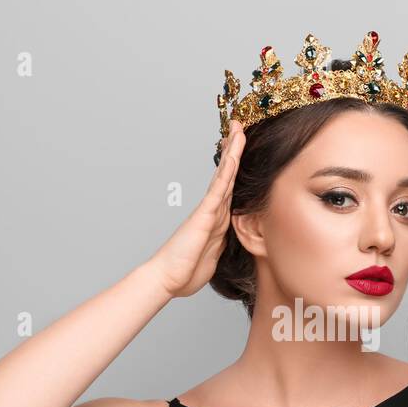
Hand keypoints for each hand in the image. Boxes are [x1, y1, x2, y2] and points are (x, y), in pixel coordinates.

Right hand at [146, 120, 245, 297]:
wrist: (167, 279)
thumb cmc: (186, 271)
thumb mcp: (213, 256)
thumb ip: (220, 243)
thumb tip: (226, 238)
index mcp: (217, 220)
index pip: (230, 188)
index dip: (236, 169)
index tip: (240, 150)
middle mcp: (212, 211)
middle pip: (227, 175)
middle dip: (234, 151)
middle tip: (239, 127)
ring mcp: (208, 211)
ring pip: (225, 176)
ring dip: (232, 153)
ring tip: (238, 130)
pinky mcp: (204, 216)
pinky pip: (218, 190)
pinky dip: (227, 172)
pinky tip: (234, 156)